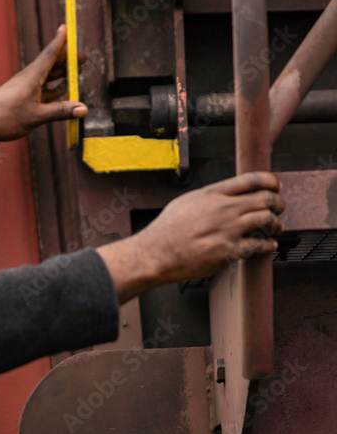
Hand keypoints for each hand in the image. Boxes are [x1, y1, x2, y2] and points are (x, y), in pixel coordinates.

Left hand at [0, 25, 86, 169]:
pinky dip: (52, 89)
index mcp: (31, 77)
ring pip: (46, 78)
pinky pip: (41, 90)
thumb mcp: (36, 116)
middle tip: (83, 57)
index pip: (49, 54)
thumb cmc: (5, 119)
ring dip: (61, 75)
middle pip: (50, 65)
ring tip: (75, 72)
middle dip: (67, 60)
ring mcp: (23, 89)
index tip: (65, 27)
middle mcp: (27, 79)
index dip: (59, 41)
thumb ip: (61, 111)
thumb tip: (84, 109)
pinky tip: (60, 91)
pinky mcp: (20, 98)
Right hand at [96, 172, 284, 302]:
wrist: (155, 254)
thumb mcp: (185, 202)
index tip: (275, 187)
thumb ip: (209, 196)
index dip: (270, 182)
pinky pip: (260, 245)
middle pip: (266, 198)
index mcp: (212, 194)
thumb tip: (226, 193)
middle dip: (278, 203)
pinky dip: (269, 245)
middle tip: (279, 208)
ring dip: (276, 224)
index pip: (252, 179)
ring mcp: (227, 230)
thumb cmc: (166, 230)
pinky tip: (269, 245)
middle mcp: (223, 209)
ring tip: (276, 227)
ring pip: (267, 220)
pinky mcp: (229, 252)